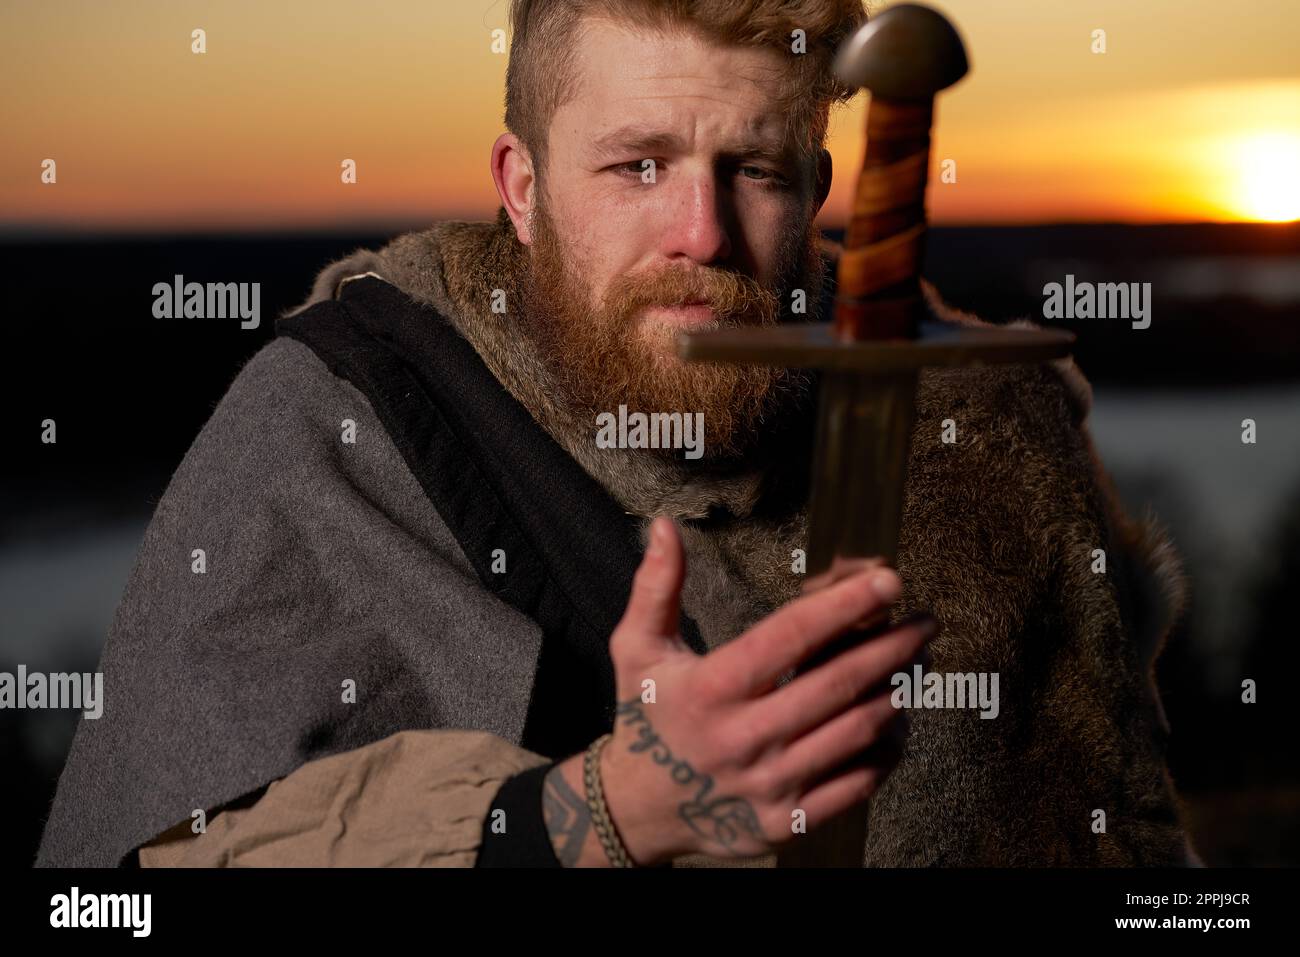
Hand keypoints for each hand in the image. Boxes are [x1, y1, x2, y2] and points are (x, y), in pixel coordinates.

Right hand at [598, 516, 935, 863]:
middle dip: (890, 648)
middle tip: (924, 623)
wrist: (639, 809)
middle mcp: (742, 739)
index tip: (887, 581)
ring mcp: (768, 786)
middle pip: (836, 685)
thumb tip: (665, 527)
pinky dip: (884, 750)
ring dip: (895, 694)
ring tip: (917, 663)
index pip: (789, 637)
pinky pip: (855, 785)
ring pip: (854, 734)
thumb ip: (656, 588)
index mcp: (709, 690)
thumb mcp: (636, 648)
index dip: (844, 606)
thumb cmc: (645, 716)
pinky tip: (895, 720)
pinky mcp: (787, 823)